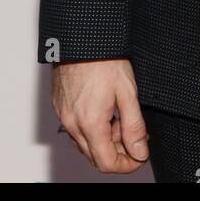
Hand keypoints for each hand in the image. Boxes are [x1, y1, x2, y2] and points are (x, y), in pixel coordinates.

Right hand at [51, 58, 148, 172]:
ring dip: (105, 140)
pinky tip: (105, 110)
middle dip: (118, 151)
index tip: (140, 155)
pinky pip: (76, 129)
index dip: (127, 165)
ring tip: (120, 116)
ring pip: (85, 144)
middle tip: (134, 132)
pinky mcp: (60, 106)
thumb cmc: (104, 58)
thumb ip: (134, 126)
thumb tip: (140, 152)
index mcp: (90, 123)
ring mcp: (63, 116)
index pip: (106, 163)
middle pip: (95, 156)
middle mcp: (72, 124)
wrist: (82, 35)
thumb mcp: (128, 92)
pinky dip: (92, 128)